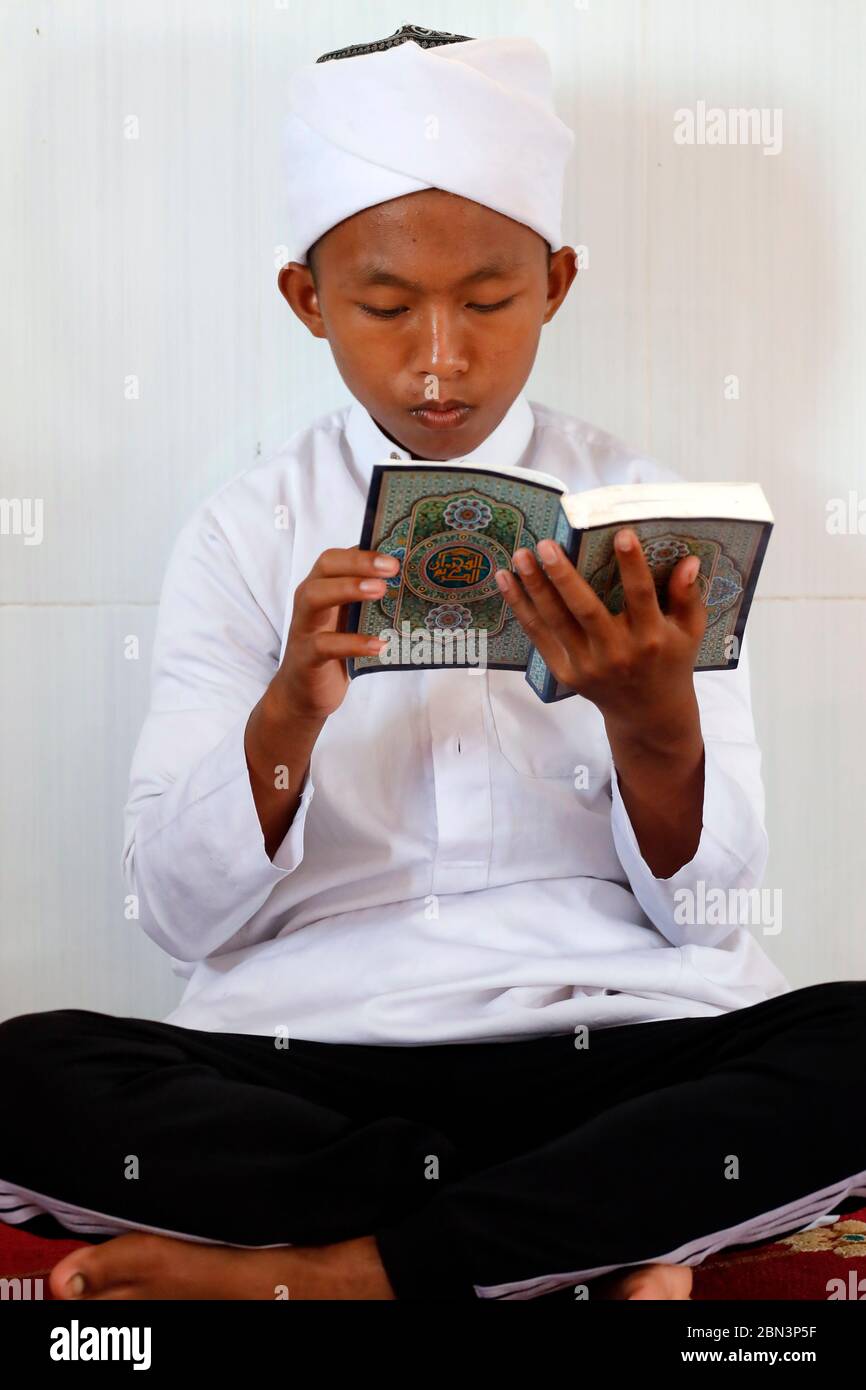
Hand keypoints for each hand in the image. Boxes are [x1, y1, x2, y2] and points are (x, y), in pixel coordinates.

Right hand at [273, 547, 397, 721]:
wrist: (302, 694)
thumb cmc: (334, 649)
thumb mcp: (350, 620)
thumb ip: (368, 600)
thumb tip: (411, 582)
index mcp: (321, 587)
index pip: (336, 557)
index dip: (363, 553)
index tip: (395, 554)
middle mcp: (309, 601)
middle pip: (325, 568)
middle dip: (358, 563)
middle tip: (392, 568)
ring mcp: (304, 628)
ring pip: (315, 597)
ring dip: (348, 589)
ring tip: (380, 590)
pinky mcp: (307, 657)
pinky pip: (325, 645)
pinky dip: (352, 643)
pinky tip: (379, 645)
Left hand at [495, 528, 706, 746]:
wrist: (648, 714)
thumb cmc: (670, 661)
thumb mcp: (689, 632)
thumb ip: (688, 596)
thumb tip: (689, 561)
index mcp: (651, 638)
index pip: (641, 596)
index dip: (632, 566)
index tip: (621, 534)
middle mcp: (617, 652)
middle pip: (585, 610)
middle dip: (564, 577)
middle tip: (546, 545)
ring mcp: (588, 665)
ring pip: (555, 622)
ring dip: (534, 587)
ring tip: (520, 556)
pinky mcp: (566, 673)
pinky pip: (539, 636)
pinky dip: (521, 608)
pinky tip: (507, 581)